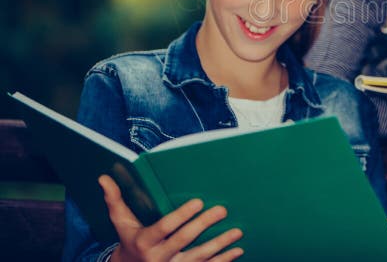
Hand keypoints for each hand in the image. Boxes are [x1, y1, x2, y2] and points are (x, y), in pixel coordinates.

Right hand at [99, 175, 243, 261]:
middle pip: (184, 240)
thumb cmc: (129, 241)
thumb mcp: (121, 223)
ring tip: (237, 231)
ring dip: (219, 244)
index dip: (181, 216)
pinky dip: (223, 260)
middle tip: (222, 210)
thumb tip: (103, 178)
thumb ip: (115, 200)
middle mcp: (158, 258)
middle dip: (203, 225)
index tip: (198, 202)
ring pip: (198, 257)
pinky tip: (237, 250)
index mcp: (144, 242)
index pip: (165, 228)